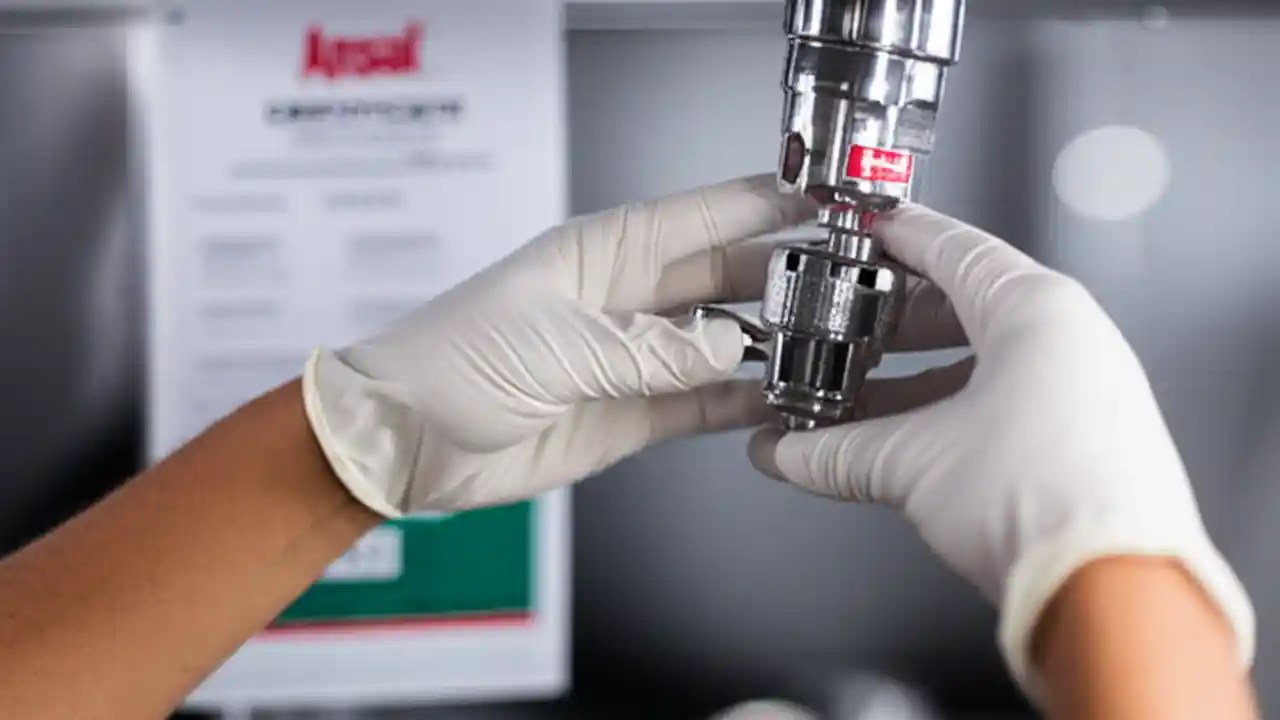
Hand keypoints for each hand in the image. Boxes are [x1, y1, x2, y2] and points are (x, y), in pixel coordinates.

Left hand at [303, 175, 813, 515]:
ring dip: (769, 344)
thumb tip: (726, 347)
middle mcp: (625, 298)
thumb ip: (648, 350)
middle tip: (845, 286)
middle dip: (783, 276)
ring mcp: (630, 356)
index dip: (767, 204)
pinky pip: (699, 402)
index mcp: (604, 253)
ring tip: (826, 348)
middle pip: (725, 275)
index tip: (826, 201)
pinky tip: (779, 400)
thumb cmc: (451, 362)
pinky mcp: (628, 412)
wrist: (404, 439)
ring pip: (720, 341)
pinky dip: (740, 402)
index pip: (703, 215)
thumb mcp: (556, 345)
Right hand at [748, 205, 1254, 696]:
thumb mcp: (914, 461)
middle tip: (840, 321)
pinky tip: (893, 442)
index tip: (860, 231)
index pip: (953, 248)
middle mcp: (1066, 343)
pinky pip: (994, 407)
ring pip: (975, 364)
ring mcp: (1077, 394)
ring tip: (851, 396)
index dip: (896, 237)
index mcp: (1036, 311)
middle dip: (890, 320)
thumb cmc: (1046, 500)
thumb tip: (789, 452)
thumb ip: (839, 450)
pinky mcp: (1076, 444)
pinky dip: (940, 415)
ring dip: (909, 379)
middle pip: (962, 307)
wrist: (1113, 590)